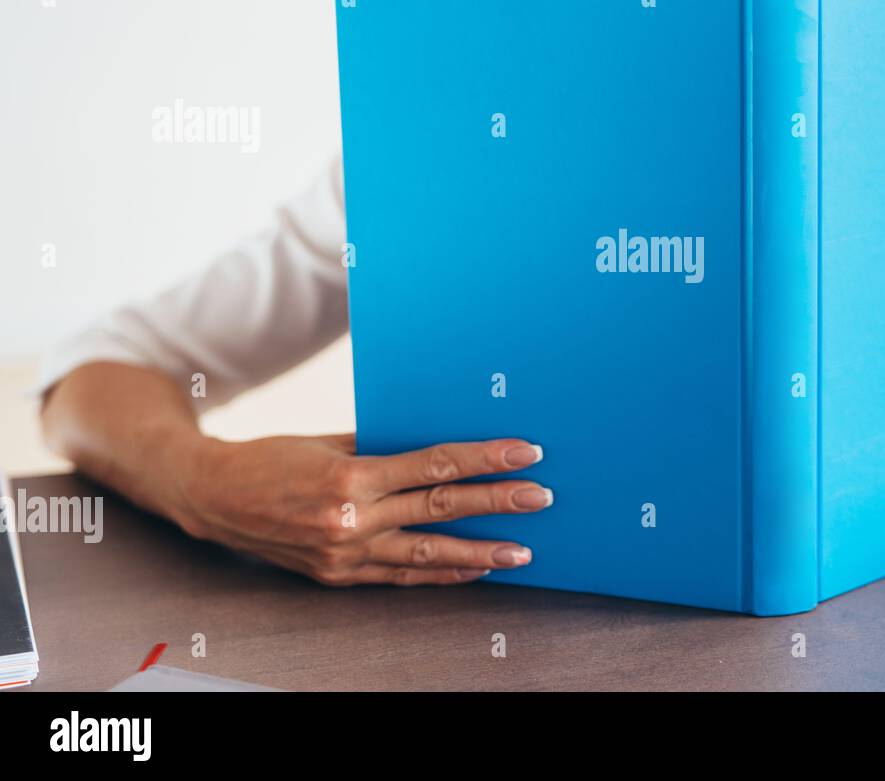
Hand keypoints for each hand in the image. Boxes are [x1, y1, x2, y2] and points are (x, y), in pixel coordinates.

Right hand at [171, 432, 549, 585]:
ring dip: (479, 552)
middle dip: (497, 504)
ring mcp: (345, 553)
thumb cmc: (271, 456)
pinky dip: (441, 575)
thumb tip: (440, 444)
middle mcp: (350, 518)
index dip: (483, 460)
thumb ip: (383, 446)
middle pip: (440, 509)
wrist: (212, 497)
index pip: (433, 465)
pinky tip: (475, 569)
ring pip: (427, 555)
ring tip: (523, 551)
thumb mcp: (328, 440)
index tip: (524, 453)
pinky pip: (400, 577)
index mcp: (349, 475)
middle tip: (541, 498)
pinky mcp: (338, 576)